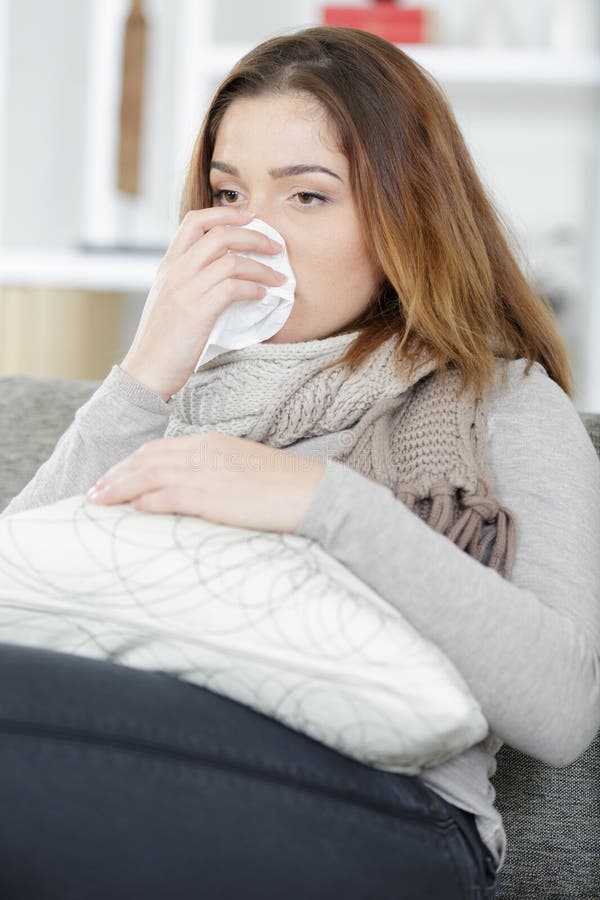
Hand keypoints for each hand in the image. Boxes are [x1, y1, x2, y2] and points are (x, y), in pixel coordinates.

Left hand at [85, 434, 326, 533]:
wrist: (312, 493)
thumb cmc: (284, 487)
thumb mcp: (243, 470)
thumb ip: (214, 473)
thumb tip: (190, 491)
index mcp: (212, 443)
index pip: (158, 449)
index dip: (130, 464)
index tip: (113, 478)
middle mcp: (205, 452)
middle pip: (147, 459)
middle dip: (116, 475)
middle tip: (94, 493)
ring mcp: (207, 472)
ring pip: (149, 476)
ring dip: (119, 488)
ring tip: (98, 502)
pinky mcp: (212, 495)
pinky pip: (168, 496)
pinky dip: (145, 501)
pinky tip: (132, 509)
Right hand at [119, 206, 286, 401]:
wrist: (147, 370)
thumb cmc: (163, 341)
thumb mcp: (171, 300)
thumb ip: (191, 281)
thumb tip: (224, 271)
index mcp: (169, 265)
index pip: (195, 220)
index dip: (226, 213)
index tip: (251, 217)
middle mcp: (176, 271)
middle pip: (220, 234)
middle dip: (255, 236)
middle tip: (276, 246)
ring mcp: (186, 290)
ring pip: (232, 260)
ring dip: (262, 267)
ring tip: (279, 278)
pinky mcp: (197, 311)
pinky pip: (233, 287)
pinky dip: (254, 288)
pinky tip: (263, 295)